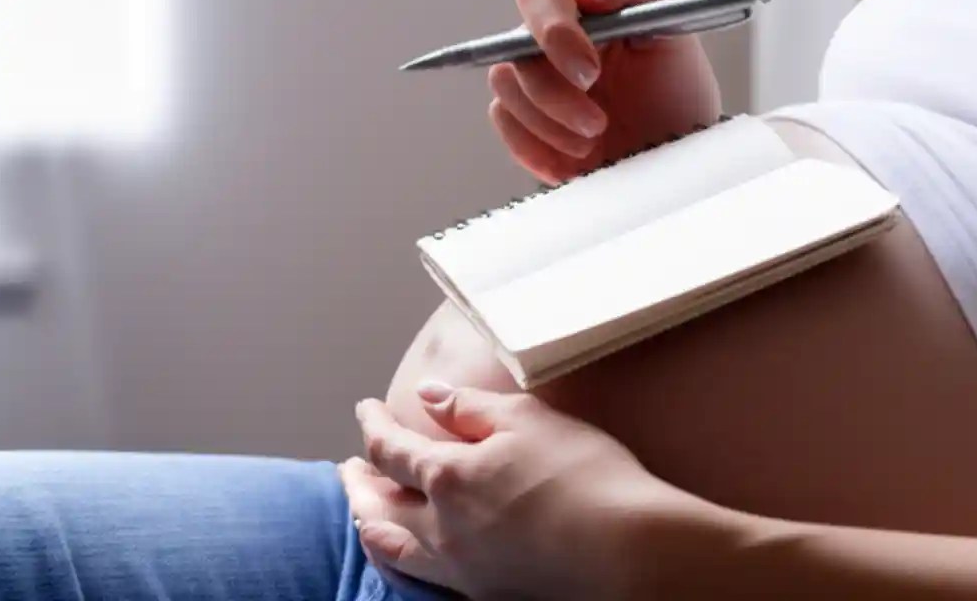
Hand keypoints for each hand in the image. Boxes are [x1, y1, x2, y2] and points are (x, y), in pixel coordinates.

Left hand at [342, 382, 691, 599]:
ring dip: (369, 523)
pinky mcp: (483, 593)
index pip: (392, 447)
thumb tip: (426, 394)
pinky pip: (419, 575)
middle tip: (348, 467)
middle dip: (359, 481)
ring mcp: (460, 567)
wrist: (628, 551)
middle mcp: (442, 527)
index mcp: (449, 475)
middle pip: (377, 504)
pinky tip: (406, 552)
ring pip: (391, 547)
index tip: (365, 408)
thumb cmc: (585, 474)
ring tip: (362, 512)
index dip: (373, 424)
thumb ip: (470, 407)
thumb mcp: (528, 419)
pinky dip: (396, 558)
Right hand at [489, 0, 721, 183]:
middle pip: (516, 51)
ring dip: (549, 125)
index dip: (555, 33)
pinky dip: (538, 147)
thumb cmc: (675, 90)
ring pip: (506, 91)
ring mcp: (531, 82)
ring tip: (594, 140)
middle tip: (597, 123)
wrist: (672, 152)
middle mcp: (547, 40)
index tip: (590, 72)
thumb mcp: (672, 34)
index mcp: (580, 7)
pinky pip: (507, 127)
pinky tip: (576, 157)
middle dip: (554, 94)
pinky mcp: (524, 122)